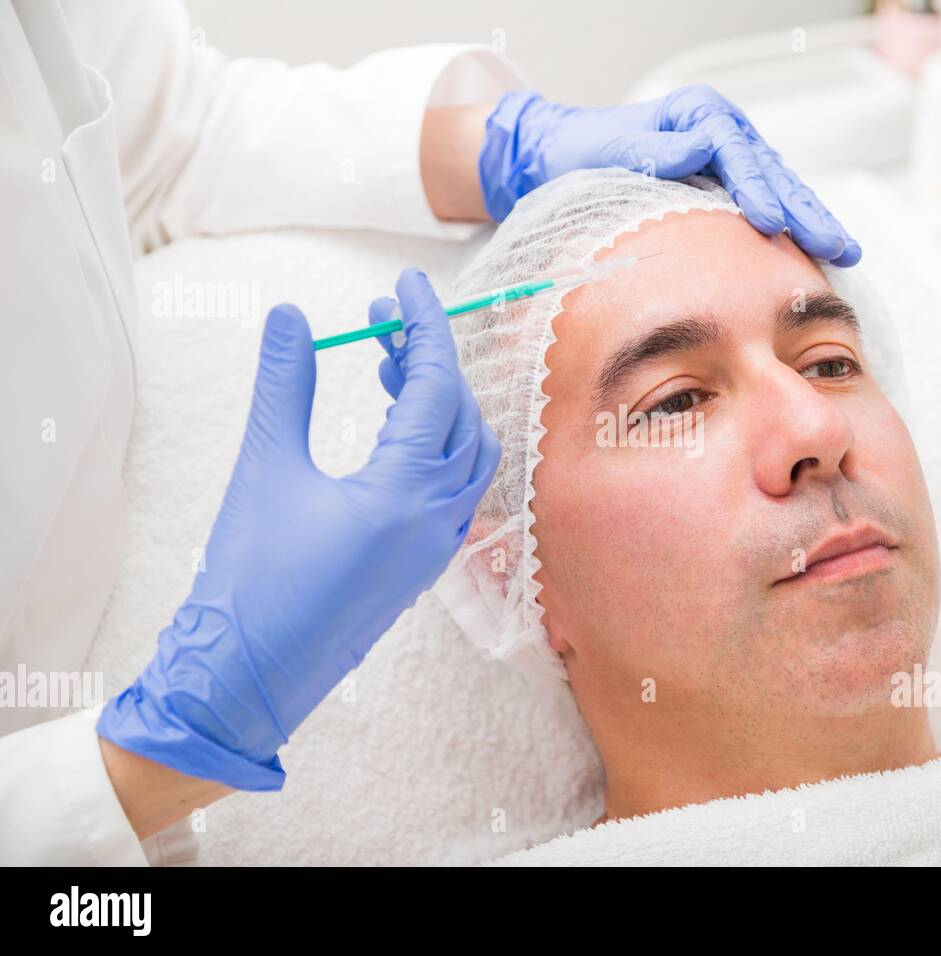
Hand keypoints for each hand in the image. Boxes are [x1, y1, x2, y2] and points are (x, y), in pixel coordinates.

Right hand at [96, 270, 499, 789]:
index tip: (405, 283)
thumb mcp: (265, 470)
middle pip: (461, 415)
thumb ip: (284, 386)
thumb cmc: (250, 578)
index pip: (437, 387)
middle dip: (429, 359)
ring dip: (436, 403)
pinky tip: (388, 428)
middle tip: (380, 323)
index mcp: (405, 494)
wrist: (244, 679)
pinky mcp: (422, 565)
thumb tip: (290, 318)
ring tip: (382, 367)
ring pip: (465, 453)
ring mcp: (435, 547)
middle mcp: (437, 520)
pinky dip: (433, 445)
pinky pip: (452, 488)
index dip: (424, 325)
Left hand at [478, 85, 860, 265]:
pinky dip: (796, 231)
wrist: (565, 159)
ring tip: (845, 252)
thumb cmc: (582, 153)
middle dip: (804, 211)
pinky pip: (771, 207)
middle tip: (832, 244)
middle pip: (772, 172)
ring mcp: (732, 160)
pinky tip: (822, 256)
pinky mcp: (732, 188)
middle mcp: (723, 132)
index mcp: (698, 114)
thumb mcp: (608, 149)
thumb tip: (700, 149)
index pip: (735, 151)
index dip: (756, 187)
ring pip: (782, 191)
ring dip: (813, 222)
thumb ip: (651, 151)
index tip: (768, 221)